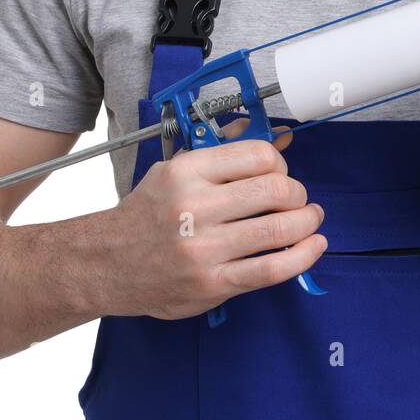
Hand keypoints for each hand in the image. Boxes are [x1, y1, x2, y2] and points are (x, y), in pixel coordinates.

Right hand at [88, 120, 326, 320]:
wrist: (106, 264)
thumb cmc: (146, 215)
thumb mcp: (175, 170)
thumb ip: (225, 152)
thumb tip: (280, 137)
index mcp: (186, 172)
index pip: (257, 154)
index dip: (280, 160)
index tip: (279, 171)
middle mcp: (195, 207)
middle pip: (275, 189)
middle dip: (297, 192)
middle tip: (297, 198)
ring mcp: (204, 248)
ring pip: (279, 229)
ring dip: (307, 221)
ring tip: (310, 219)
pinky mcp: (212, 283)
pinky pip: (271, 269)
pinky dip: (303, 256)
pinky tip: (313, 246)